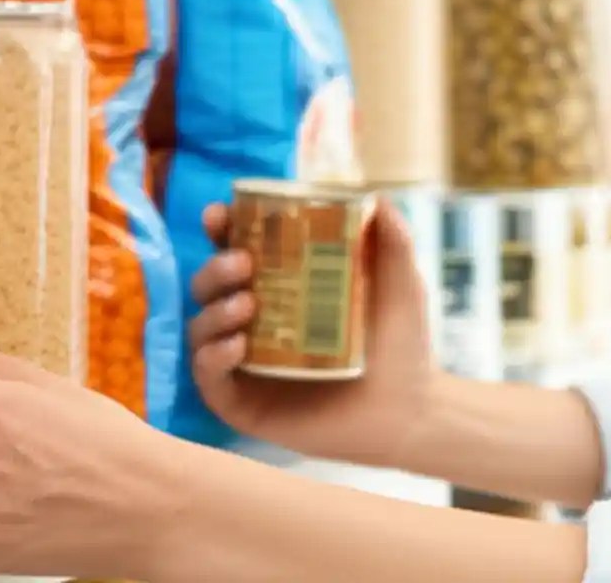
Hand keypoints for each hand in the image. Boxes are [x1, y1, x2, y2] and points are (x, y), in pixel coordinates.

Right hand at [188, 199, 438, 465]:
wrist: (410, 412)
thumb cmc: (401, 346)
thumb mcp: (399, 286)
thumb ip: (392, 242)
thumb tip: (378, 198)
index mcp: (276, 286)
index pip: (232, 250)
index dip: (219, 230)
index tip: (219, 215)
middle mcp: (249, 321)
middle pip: (208, 286)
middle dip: (215, 269)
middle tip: (244, 264)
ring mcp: (240, 363)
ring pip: (200, 327)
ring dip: (213, 311)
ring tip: (246, 305)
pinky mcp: (237, 402)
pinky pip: (206, 375)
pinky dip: (211, 356)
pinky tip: (237, 345)